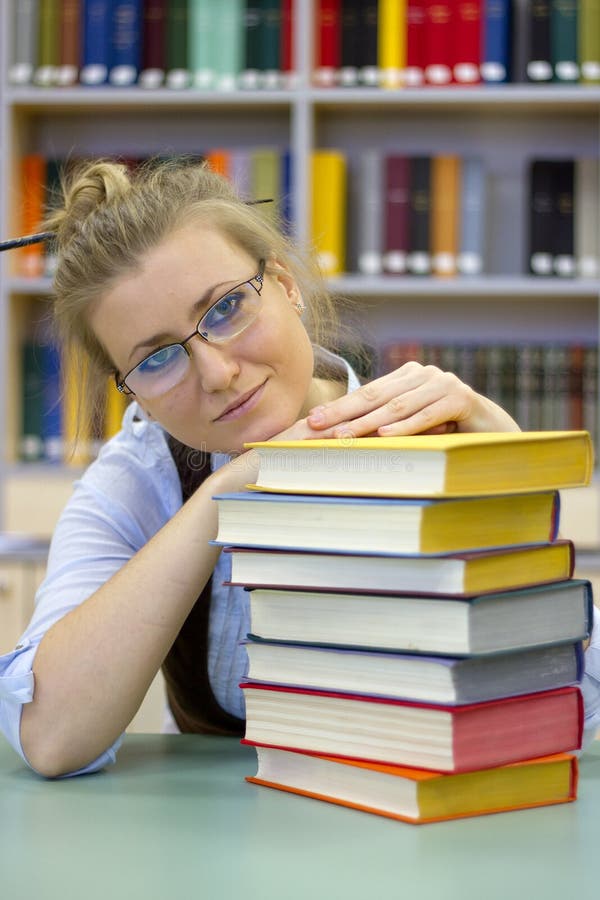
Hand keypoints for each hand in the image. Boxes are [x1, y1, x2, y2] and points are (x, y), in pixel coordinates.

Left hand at [305, 361, 520, 437]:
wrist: (494, 432)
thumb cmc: (448, 431)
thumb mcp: (412, 426)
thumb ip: (385, 424)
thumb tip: (341, 437)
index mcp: (406, 377)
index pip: (366, 394)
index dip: (338, 407)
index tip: (311, 422)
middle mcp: (422, 375)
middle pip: (376, 397)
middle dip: (344, 413)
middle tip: (317, 427)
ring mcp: (442, 383)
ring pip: (398, 407)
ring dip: (368, 423)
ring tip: (343, 436)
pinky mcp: (461, 398)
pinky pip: (427, 415)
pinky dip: (405, 427)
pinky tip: (385, 436)